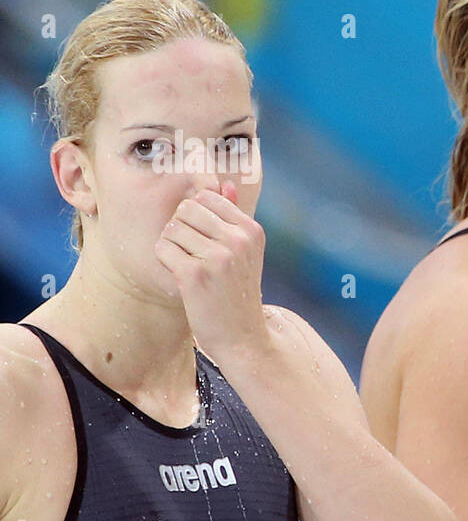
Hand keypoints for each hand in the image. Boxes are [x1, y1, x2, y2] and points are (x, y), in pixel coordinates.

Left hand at [155, 182, 269, 363]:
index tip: (203, 240)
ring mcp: (219, 256)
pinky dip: (166, 262)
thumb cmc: (237, 292)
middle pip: (186, 209)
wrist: (242, 336)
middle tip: (193, 254)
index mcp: (251, 230)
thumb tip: (225, 184)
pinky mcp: (196, 274)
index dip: (195, 217)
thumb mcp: (244, 253)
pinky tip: (182, 277)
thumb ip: (234, 216)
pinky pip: (163, 248)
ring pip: (171, 228)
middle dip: (181, 229)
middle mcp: (238, 239)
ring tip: (189, 267)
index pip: (207, 197)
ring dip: (172, 247)